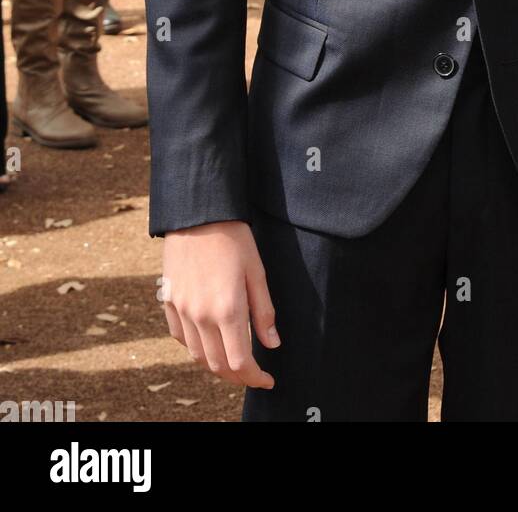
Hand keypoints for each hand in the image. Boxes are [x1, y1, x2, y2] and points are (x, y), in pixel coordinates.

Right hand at [162, 221, 278, 388]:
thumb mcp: (257, 272)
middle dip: (237, 376)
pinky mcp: (169, 302)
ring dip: (216, 365)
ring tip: (233, 361)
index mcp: (227, 310)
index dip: (254, 377)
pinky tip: (209, 340)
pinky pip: (180, 337)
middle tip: (253, 374)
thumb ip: (264, 312)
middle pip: (217, 365)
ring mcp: (181, 310)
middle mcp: (200, 316)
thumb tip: (272, 344)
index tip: (267, 380)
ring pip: (197, 355)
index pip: (239, 362)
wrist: (198, 213)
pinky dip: (196, 347)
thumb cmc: (233, 238)